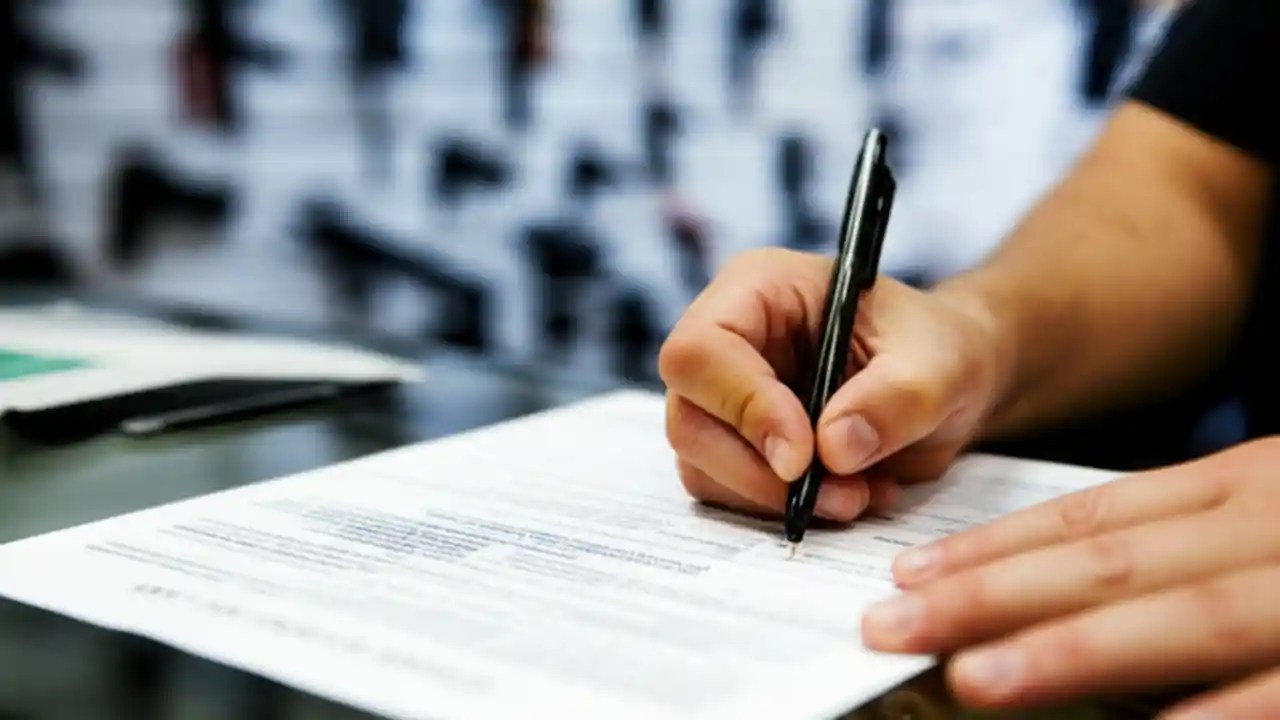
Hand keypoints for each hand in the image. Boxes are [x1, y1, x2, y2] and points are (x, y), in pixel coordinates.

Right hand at [658, 248, 1002, 522]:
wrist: (948, 383)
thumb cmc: (940, 348)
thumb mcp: (939, 364)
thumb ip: (893, 399)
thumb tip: (832, 449)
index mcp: (757, 289)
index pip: (701, 351)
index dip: (742, 408)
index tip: (803, 456)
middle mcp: (725, 341)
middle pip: (687, 418)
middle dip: (756, 472)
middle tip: (838, 494)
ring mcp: (724, 398)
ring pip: (700, 464)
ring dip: (773, 498)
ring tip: (855, 495)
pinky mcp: (736, 447)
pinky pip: (728, 493)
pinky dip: (782, 509)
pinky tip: (846, 495)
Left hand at [862, 438, 1279, 717]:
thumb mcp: (1268, 512)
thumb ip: (1180, 548)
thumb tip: (1067, 600)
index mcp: (1240, 485)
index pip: (1094, 515)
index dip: (993, 548)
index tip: (906, 572)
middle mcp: (1265, 523)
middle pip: (1109, 561)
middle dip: (990, 597)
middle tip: (890, 626)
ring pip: (1184, 616)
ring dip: (1070, 650)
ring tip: (973, 678)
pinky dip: (1219, 711)